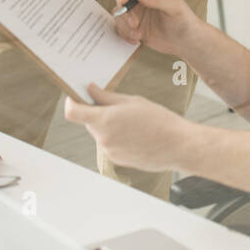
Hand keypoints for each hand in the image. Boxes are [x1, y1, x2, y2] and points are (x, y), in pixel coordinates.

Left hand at [65, 85, 186, 171]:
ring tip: (133, 121)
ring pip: (101, 132)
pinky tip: (136, 134)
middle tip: (116, 104)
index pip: (73, 112)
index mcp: (105, 120)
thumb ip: (107, 97)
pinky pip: (110, 143)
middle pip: (89, 121)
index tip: (75, 95)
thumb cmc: (158, 120)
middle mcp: (103, 138)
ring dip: (109, 125)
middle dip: (97, 112)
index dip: (71, 102)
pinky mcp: (117, 160)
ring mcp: (110, 151)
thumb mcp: (132, 101)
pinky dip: (117, 136)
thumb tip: (90, 90)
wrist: (178, 145)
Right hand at [112, 0, 196, 54]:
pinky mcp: (133, 24)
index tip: (124, 1)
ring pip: (119, 12)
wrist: (185, 42)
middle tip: (135, 23)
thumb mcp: (174, 8)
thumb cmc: (184, 21)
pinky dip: (125, 34)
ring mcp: (137, 10)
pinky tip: (137, 39)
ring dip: (124, 25)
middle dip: (125, 11)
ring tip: (138, 35)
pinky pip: (120, 26)